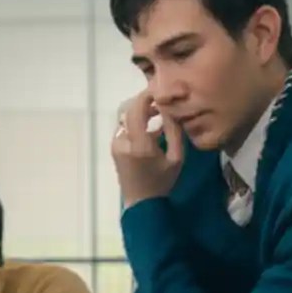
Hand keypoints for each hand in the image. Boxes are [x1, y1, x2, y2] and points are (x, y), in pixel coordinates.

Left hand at [111, 91, 184, 209]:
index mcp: (138, 144)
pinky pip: (126, 127)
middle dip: (146, 102)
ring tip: (160, 116)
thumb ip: (175, 131)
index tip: (161, 90)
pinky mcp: (115, 147)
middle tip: (163, 102)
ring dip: (142, 113)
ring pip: (128, 118)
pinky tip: (152, 129)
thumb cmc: (162, 182)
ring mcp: (116, 144)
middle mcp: (122, 141)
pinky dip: (138, 123)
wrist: (141, 203)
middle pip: (130, 110)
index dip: (147, 95)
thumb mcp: (176, 158)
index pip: (137, 109)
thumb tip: (171, 109)